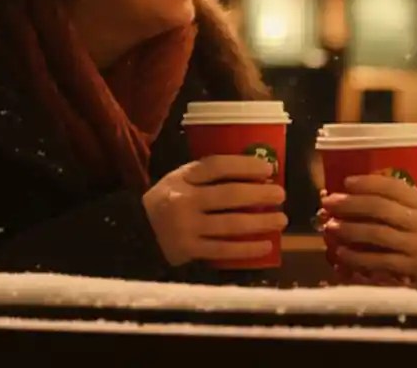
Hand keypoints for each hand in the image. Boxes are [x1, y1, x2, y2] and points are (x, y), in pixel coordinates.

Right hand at [143, 155, 286, 265]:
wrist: (136, 232)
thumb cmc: (168, 201)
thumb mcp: (180, 180)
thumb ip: (208, 176)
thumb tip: (256, 175)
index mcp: (182, 177)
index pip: (217, 166)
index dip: (245, 165)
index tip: (268, 168)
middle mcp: (184, 201)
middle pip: (229, 195)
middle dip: (260, 194)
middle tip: (280, 195)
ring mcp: (186, 228)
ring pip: (231, 225)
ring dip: (261, 222)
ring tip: (280, 219)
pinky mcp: (188, 250)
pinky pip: (224, 250)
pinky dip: (247, 249)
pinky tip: (265, 246)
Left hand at [320, 175, 416, 286]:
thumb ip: (404, 202)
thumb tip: (364, 191)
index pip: (393, 187)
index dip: (367, 182)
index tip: (346, 181)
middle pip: (380, 208)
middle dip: (351, 204)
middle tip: (329, 202)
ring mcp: (414, 246)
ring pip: (376, 235)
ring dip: (350, 230)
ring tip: (330, 227)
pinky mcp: (409, 269)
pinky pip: (379, 262)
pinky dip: (357, 258)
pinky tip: (342, 254)